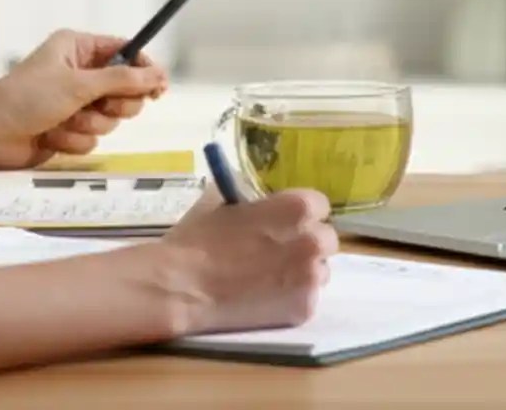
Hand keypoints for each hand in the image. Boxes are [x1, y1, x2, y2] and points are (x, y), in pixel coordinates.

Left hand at [0, 29, 168, 167]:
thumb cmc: (24, 99)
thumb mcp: (78, 84)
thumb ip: (123, 79)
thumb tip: (159, 75)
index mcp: (79, 49)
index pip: (127, 51)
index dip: (145, 69)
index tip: (159, 87)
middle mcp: (80, 73)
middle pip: (127, 89)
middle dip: (115, 104)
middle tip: (100, 104)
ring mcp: (76, 102)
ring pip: (112, 118)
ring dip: (90, 123)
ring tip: (63, 120)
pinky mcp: (71, 127)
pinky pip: (95, 136)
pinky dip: (75, 138)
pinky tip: (52, 135)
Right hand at [161, 189, 337, 333]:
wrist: (181, 287)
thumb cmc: (198, 239)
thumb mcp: (223, 200)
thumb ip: (253, 197)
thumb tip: (261, 197)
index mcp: (299, 207)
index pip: (320, 206)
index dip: (301, 216)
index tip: (285, 224)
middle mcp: (314, 241)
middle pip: (325, 240)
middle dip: (306, 244)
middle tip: (278, 253)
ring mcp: (312, 278)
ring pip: (320, 271)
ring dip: (303, 272)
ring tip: (269, 278)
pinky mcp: (305, 308)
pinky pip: (307, 298)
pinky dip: (291, 299)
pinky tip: (265, 299)